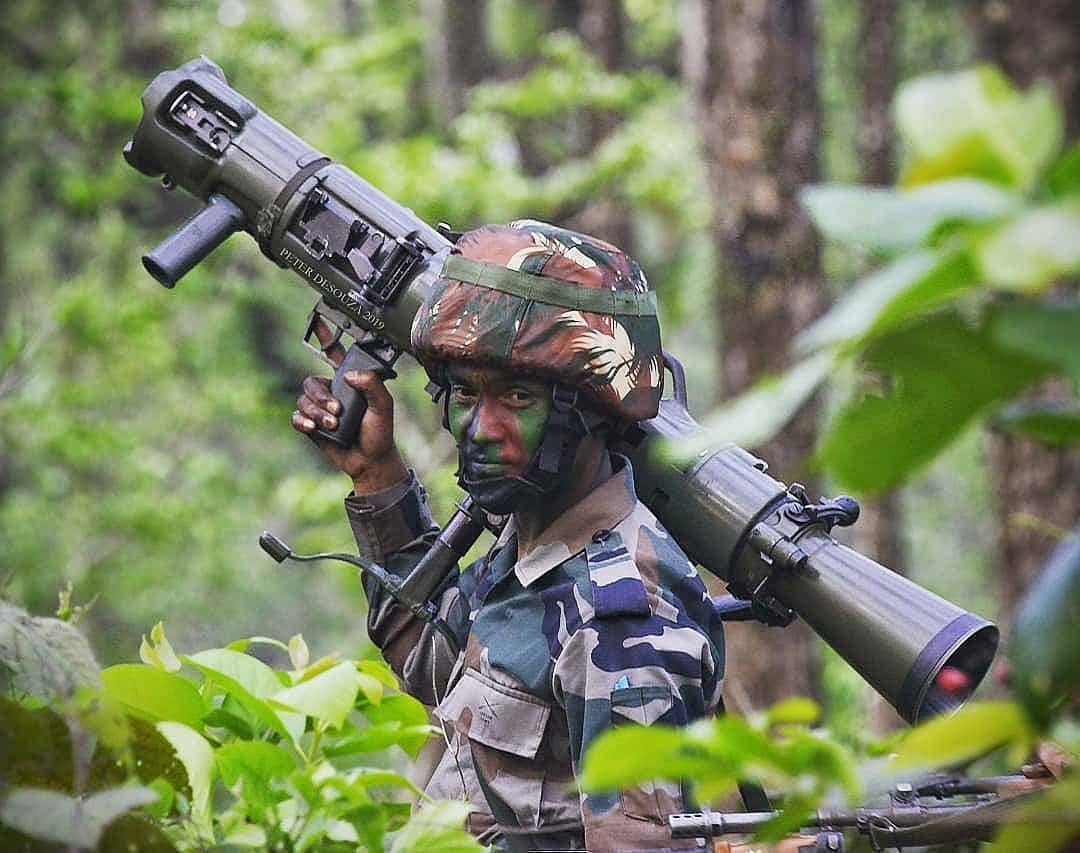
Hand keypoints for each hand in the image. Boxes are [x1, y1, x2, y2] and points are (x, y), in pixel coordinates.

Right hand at [292, 321, 407, 493]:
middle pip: (311, 382)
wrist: (369, 461)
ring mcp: (319, 408)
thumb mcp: (383, 407)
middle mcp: (332, 392)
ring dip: (316, 412)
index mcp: (349, 383)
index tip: (317, 320)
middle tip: (337, 412)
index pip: (335, 356)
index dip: (326, 338)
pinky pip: (296, 415)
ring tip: (333, 425)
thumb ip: (373, 387)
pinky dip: (303, 420)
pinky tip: (313, 427)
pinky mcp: (310, 424)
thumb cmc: (379, 433)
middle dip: (321, 397)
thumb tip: (351, 375)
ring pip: (303, 400)